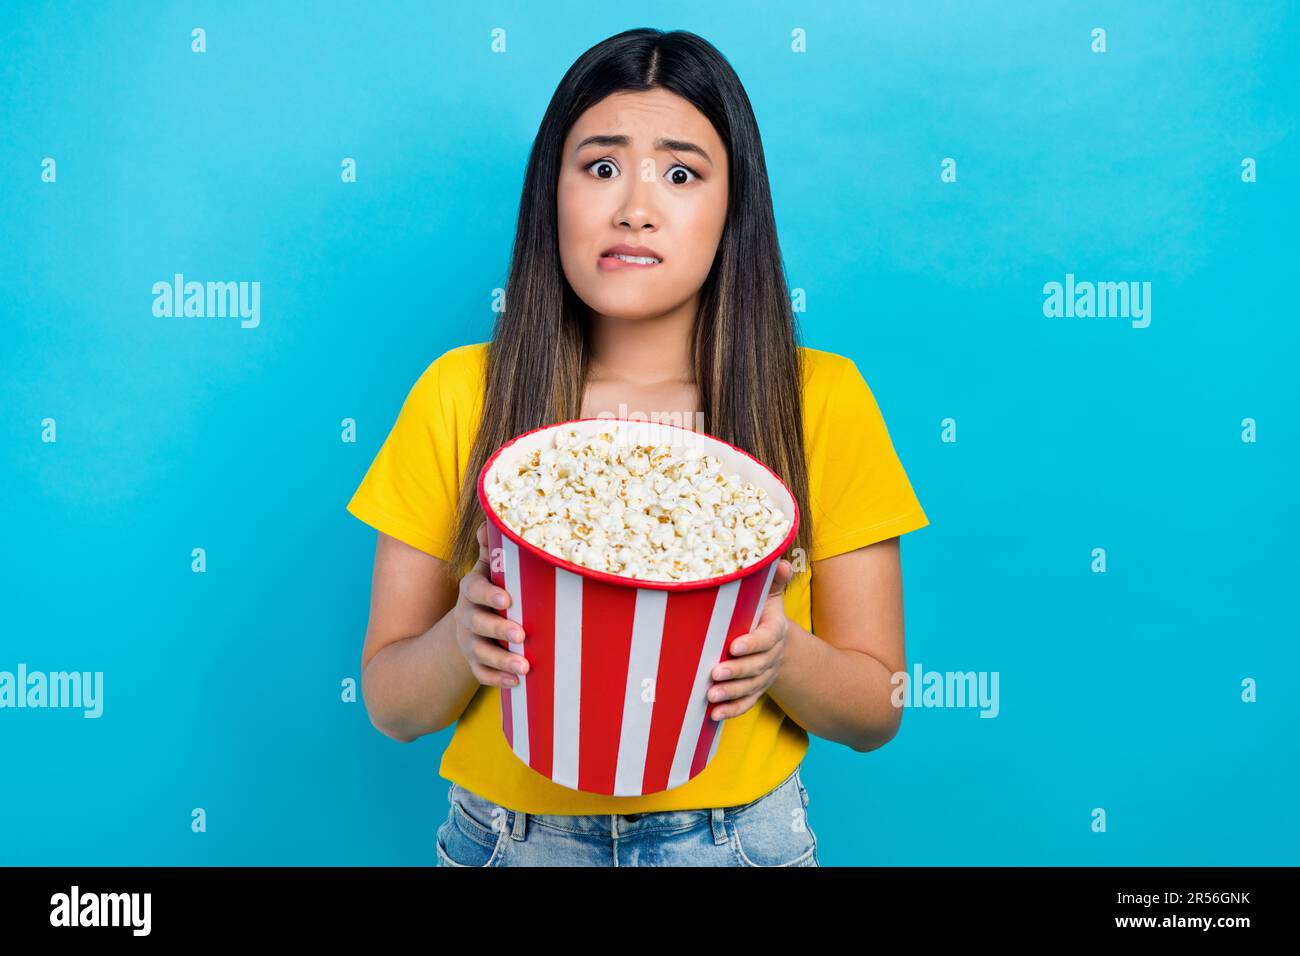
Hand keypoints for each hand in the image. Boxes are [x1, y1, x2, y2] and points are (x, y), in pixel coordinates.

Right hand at [453, 521, 527, 688]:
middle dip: (499, 629)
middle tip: (522, 634)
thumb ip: (492, 550)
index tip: (507, 600)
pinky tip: (516, 683)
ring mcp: (470, 642)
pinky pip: (481, 674)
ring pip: (481, 653)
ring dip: (502, 659)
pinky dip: (497, 679)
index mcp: (472, 591)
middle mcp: (467, 617)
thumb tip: (493, 518)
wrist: (467, 625)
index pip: (475, 591)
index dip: (489, 595)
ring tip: (525, 667)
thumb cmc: (488, 591)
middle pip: (478, 624)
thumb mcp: (487, 570)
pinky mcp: (474, 663)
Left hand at [706, 559, 794, 720]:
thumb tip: (780, 561)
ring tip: (711, 696)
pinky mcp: (755, 690)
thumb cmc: (764, 615)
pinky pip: (746, 702)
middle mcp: (771, 656)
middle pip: (757, 667)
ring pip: (751, 687)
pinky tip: (714, 715)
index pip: (766, 639)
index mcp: (775, 631)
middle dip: (737, 671)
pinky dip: (732, 710)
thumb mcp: (770, 597)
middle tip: (715, 673)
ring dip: (731, 693)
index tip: (734, 646)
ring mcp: (764, 675)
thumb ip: (773, 582)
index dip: (752, 644)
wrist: (777, 645)